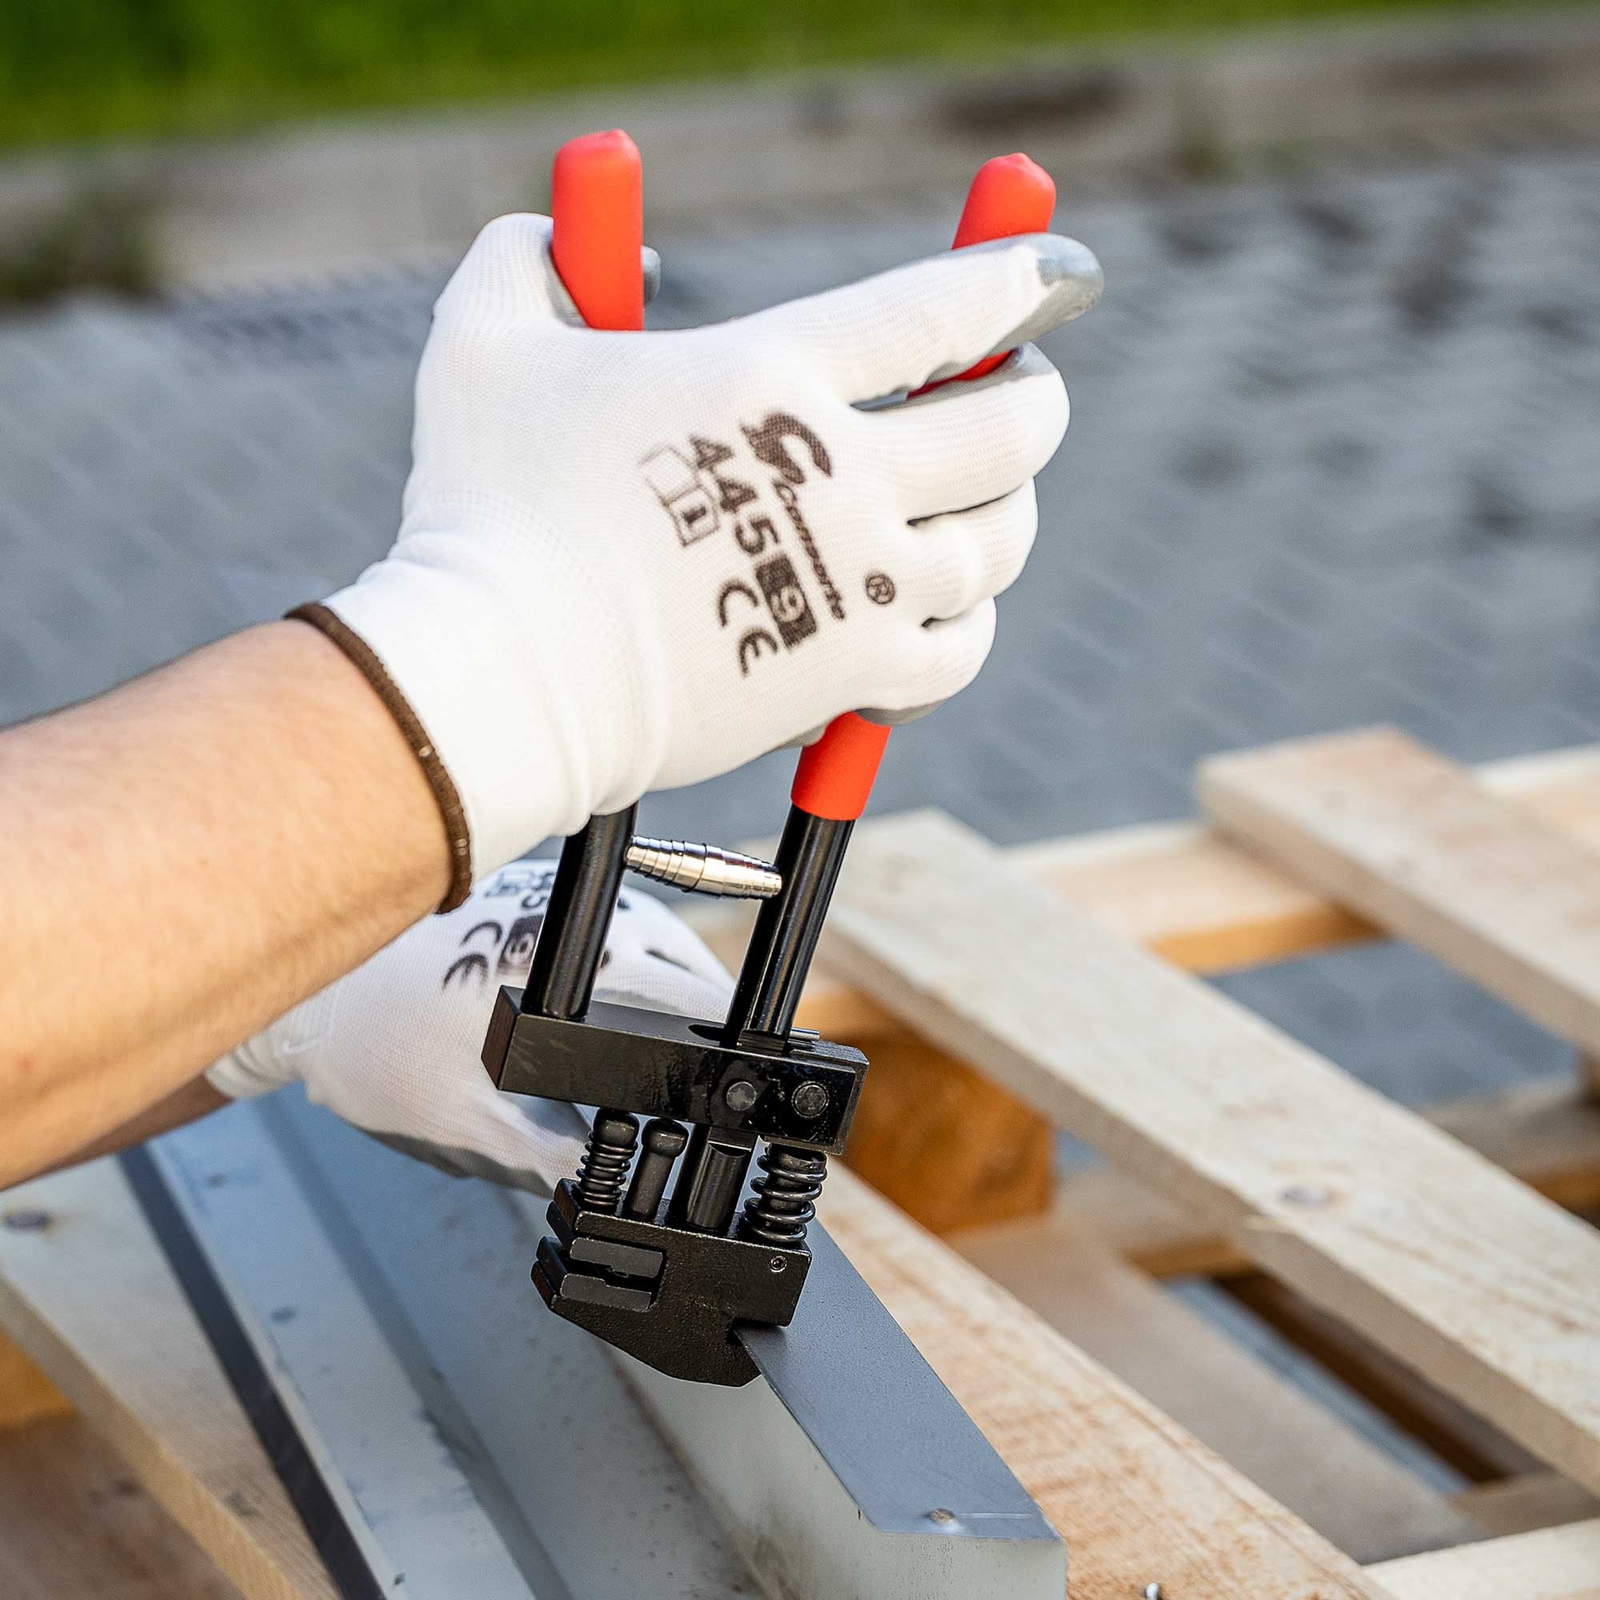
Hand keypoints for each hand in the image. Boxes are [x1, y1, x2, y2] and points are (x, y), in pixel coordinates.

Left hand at [205, 860, 734, 1193]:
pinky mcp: (510, 895)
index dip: (714, 1015)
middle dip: (701, 984)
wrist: (303, 997)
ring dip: (666, 958)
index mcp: (551, 966)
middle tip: (729, 1035)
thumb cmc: (372, 1052)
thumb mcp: (460, 1119)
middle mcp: (550, 918)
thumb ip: (540, 1152)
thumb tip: (600, 1180)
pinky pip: (595, 912)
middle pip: (661, 939)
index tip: (746, 1043)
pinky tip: (624, 983)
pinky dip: (626, 942)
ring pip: (631, 918)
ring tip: (690, 1012)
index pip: (664, 982)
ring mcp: (530, 899)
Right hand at [303, 214, 1099, 898]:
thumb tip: (549, 231)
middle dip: (1036, 399)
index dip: (1016, 282)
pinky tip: (938, 607)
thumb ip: (523, 260)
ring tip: (989, 503)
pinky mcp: (853, 676)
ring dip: (1006, 514)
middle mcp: (844, 474)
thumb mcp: (480, 346)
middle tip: (1026, 395)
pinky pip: (962, 646)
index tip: (1053, 281)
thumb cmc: (483, 510)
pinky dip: (964, 623)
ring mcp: (861, 584)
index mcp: (774, 377)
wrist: (504, 677)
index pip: (945, 310)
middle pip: (1012, 426)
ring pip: (1001, 542)